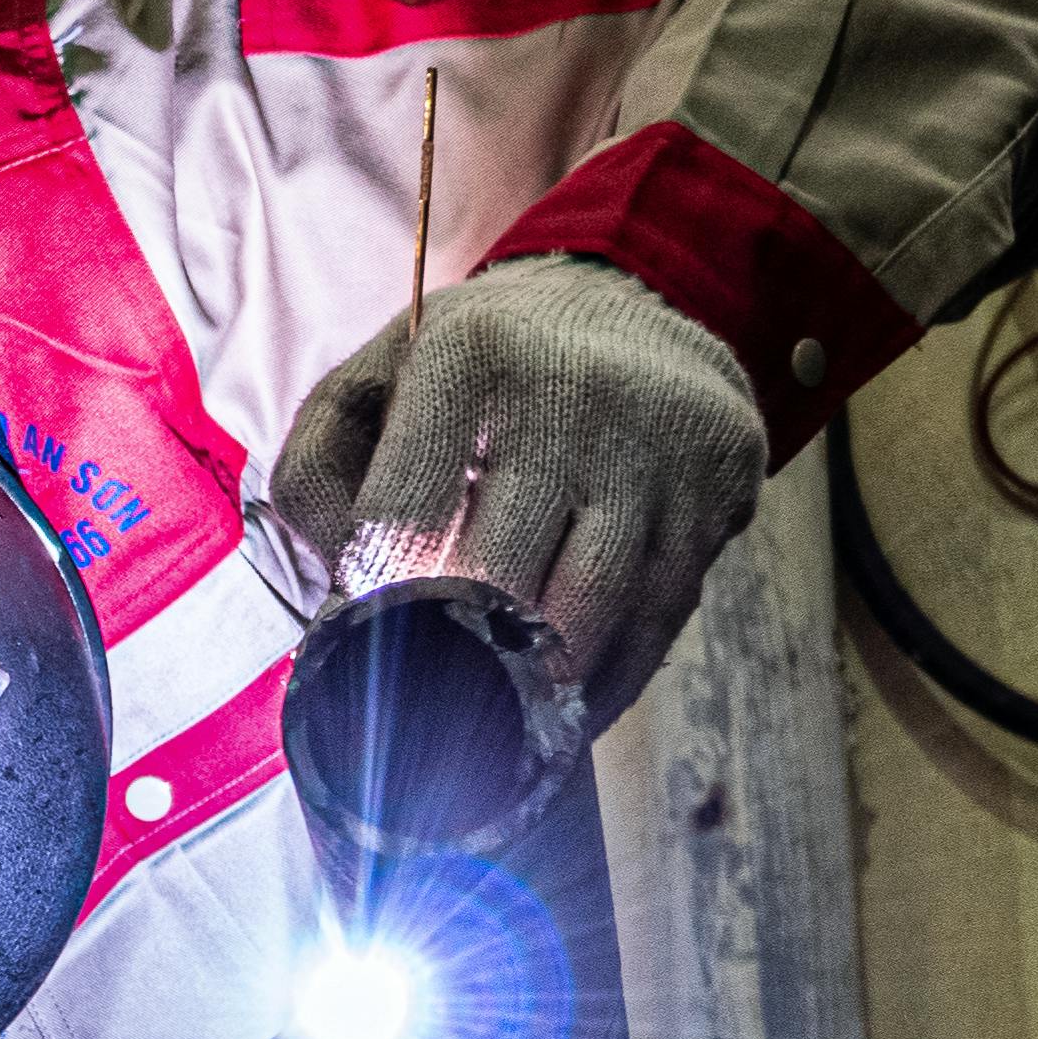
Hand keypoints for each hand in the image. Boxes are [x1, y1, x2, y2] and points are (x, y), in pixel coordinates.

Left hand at [266, 255, 764, 732]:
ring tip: (486, 731)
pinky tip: (559, 711)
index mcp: (472, 358)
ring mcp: (659, 448)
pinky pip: (658, 624)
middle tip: (417, 719)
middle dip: (453, 661)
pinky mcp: (721, 489)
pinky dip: (603, 685)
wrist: (636, 307)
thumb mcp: (376, 378)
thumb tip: (339, 592)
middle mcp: (575, 397)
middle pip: (502, 581)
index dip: (374, 601)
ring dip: (533, 692)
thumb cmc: (477, 368)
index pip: (407, 513)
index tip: (357, 651)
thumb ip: (316, 472)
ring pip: (590, 618)